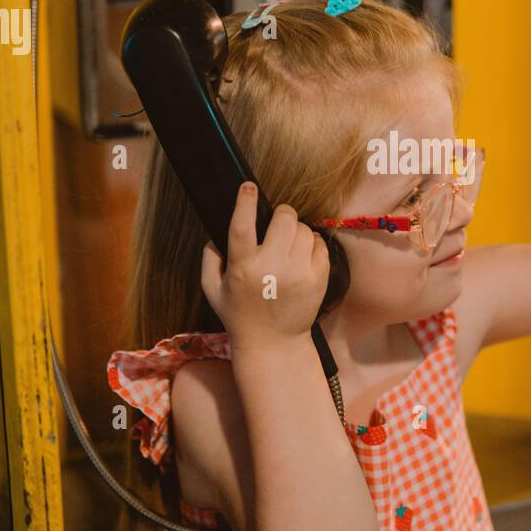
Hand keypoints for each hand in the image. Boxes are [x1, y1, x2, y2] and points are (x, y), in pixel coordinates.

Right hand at [201, 183, 330, 349]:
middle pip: (284, 218)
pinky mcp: (318, 279)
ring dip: (296, 230)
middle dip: (280, 214)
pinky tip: (301, 255)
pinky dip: (311, 244)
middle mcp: (272, 268)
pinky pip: (320, 244)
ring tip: (288, 244)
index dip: (245, 201)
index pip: (242, 226)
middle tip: (276, 223)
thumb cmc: (240, 315)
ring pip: (304, 229)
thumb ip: (210, 261)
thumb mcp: (213, 291)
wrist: (274, 343)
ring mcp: (299, 274)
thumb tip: (215, 236)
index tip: (248, 186)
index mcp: (243, 268)